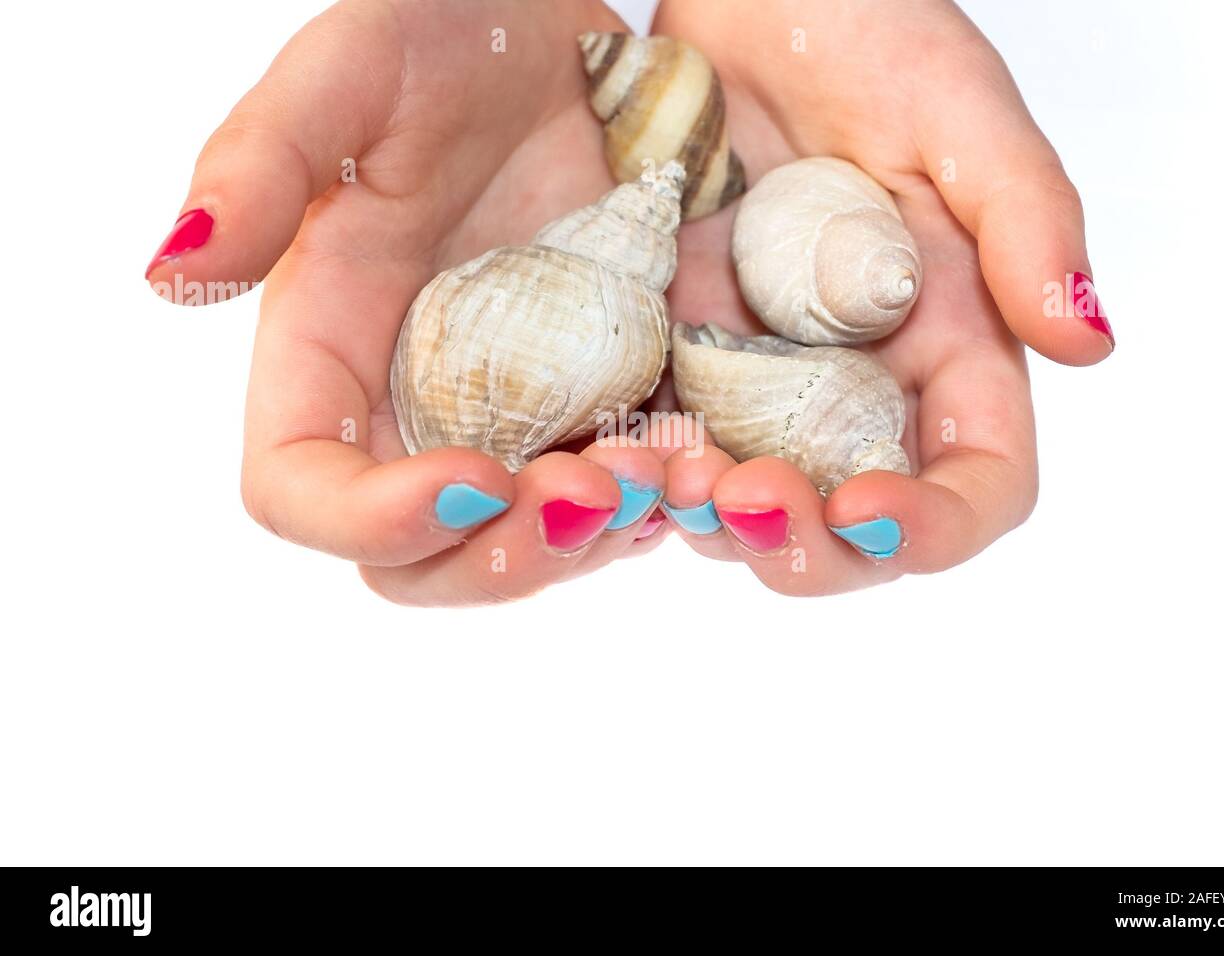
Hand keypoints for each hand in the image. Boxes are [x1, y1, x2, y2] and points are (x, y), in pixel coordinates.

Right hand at [145, 0, 678, 605]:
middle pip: (421, 557)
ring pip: (525, 547)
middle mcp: (412, 406)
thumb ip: (262, 164)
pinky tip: (701, 460)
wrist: (575, 44)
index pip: (302, 488)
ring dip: (591, 538)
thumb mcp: (354, 73)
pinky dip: (657, 506)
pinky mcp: (595, 409)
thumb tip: (168, 273)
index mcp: (330, 348)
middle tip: (592, 488)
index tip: (477, 474)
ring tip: (663, 468)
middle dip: (502, 553)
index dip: (371, 516)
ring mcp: (509, 419)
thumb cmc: (451, 35)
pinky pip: (619, 503)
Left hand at [653, 0, 1112, 594]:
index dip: (933, 526)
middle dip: (806, 545)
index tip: (864, 509)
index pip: (976, 482)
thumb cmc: (855, 24)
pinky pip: (662, 444)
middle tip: (740, 501)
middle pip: (856, 528)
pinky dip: (642, 467)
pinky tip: (611, 449)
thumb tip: (1088, 340)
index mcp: (952, 343)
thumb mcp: (952, 105)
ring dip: (713, 520)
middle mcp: (859, 385)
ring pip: (751, 506)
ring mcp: (761, 382)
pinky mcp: (675, 360)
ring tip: (664, 473)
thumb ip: (1024, 218)